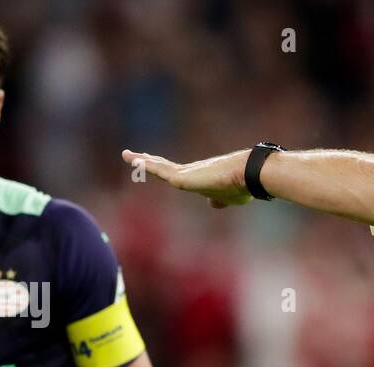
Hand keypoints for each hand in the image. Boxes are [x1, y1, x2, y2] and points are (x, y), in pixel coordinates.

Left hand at [121, 148, 252, 207]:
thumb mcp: (230, 198)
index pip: (178, 172)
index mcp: (201, 178)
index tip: (157, 165)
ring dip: (142, 161)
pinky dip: (146, 166)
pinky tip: (134, 161)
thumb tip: (212, 204)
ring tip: (126, 155)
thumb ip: (219, 200)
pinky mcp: (182, 178)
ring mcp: (187, 173)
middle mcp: (191, 172)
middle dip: (150, 161)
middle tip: (134, 155)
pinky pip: (159, 171)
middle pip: (165, 166)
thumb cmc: (243, 186)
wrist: (247, 175)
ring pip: (159, 167)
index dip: (166, 169)